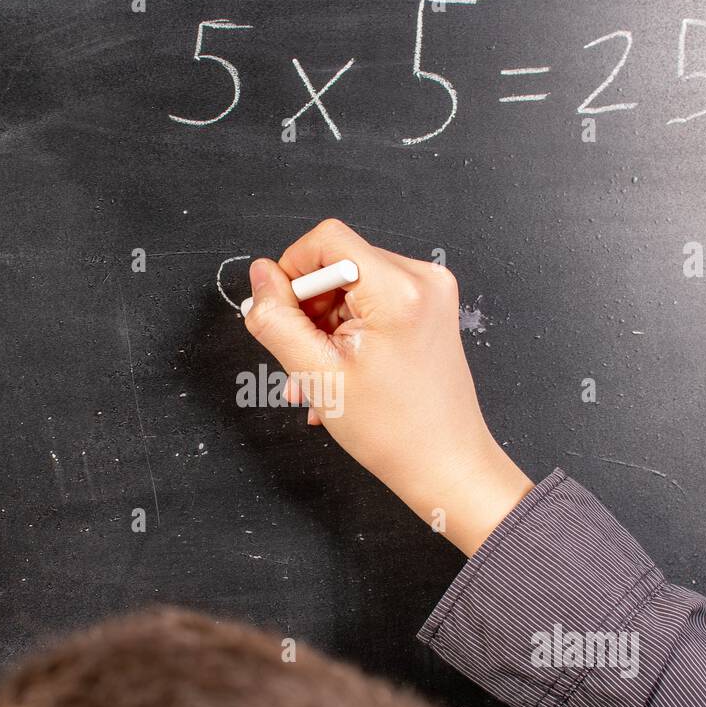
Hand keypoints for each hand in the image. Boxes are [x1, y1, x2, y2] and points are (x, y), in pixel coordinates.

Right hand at [242, 219, 532, 555]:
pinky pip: (372, 303)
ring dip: (325, 328)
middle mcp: (423, 280)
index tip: (284, 314)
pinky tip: (341, 373)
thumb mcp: (317, 374)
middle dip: (309, 310)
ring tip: (320, 377)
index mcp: (399, 290)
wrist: (445, 465)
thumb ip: (277, 319)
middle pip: (338, 263)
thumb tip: (260, 277)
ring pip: (351, 287)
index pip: (326, 241)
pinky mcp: (429, 309)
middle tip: (303, 357)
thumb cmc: (394, 432)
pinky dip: (348, 332)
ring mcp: (430, 294)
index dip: (292, 273)